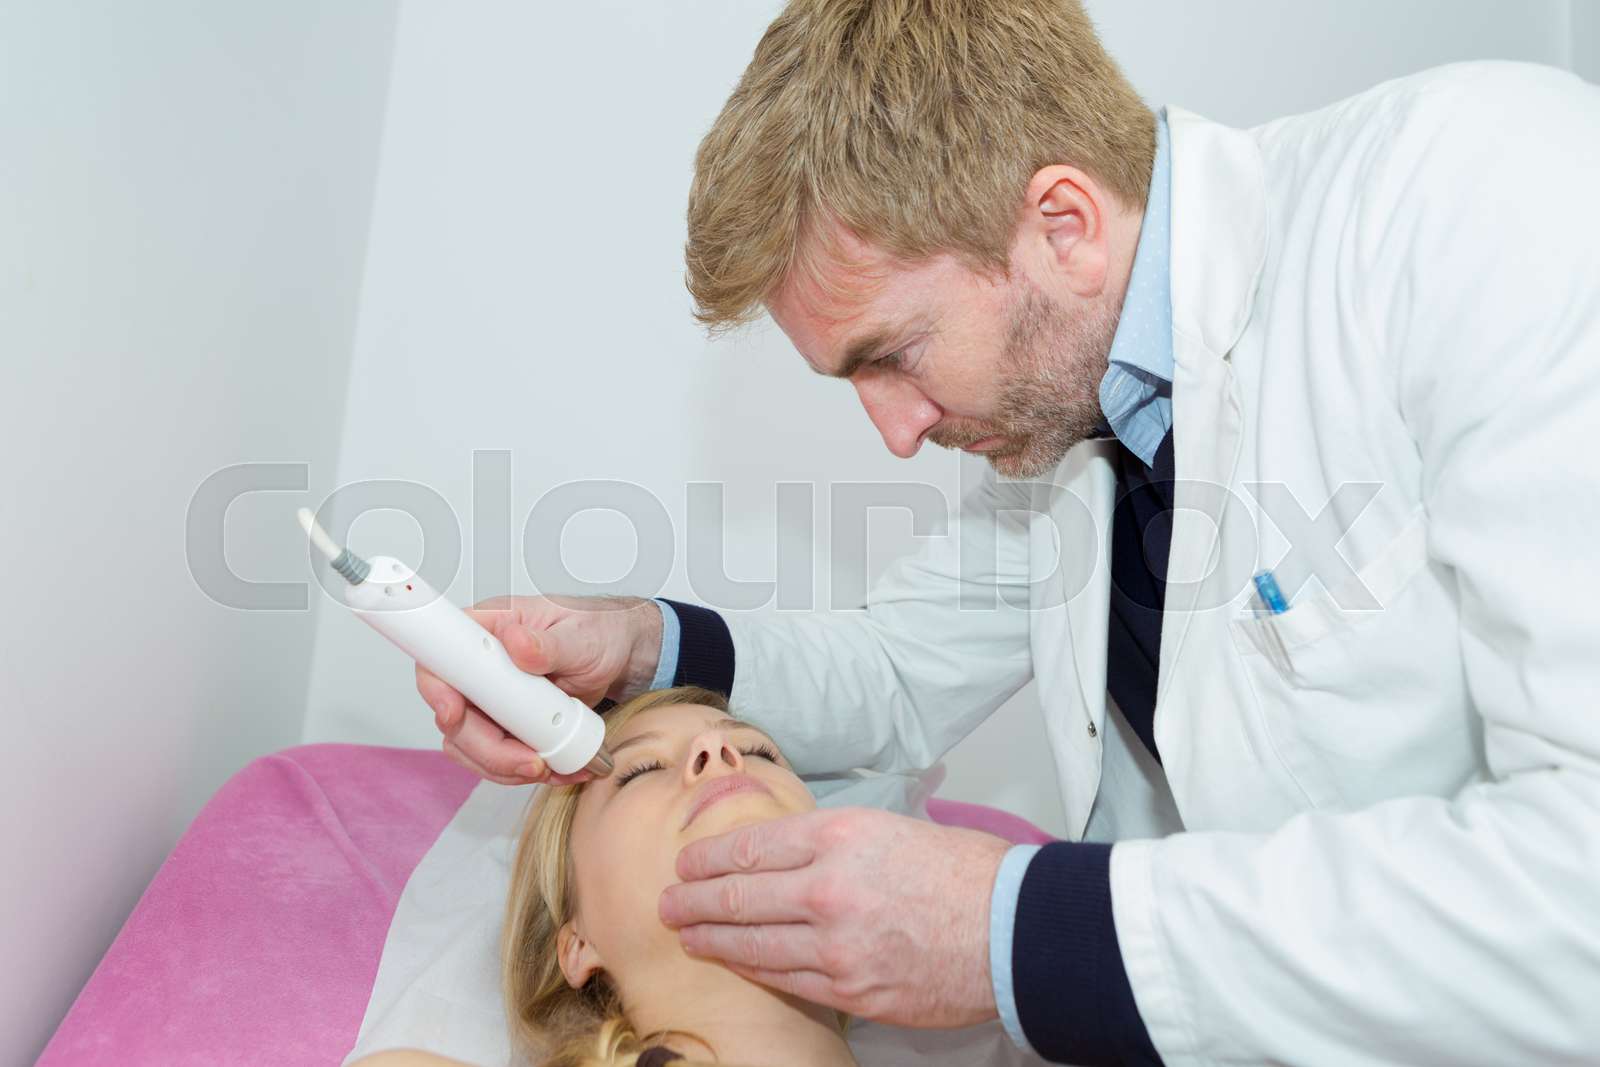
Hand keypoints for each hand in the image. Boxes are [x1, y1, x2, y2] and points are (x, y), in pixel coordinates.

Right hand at [416, 594, 662, 784]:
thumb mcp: (581, 635)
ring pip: (470, 745)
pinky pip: (497, 757)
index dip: (437, 689)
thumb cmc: (598, 631)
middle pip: (453, 716)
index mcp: (487, 628)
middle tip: (530, 761)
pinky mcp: (506, 725)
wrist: (621, 656)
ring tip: (550, 768)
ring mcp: (489, 699)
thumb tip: (517, 644)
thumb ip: (548, 644)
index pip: (439, 657)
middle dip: (487, 748)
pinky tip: (558, 770)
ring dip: (506, 767)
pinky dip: (523, 771)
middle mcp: (479, 665)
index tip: (454, 714)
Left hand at [658, 806, 1008, 1027]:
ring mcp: (837, 946)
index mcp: (839, 835)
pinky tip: (732, 961)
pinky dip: (750, 968)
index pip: (751, 846)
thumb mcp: (890, 828)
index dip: (707, 857)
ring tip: (684, 934)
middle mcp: (829, 888)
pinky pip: (784, 980)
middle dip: (691, 900)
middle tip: (667, 902)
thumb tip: (783, 854)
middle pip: (737, 895)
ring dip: (709, 938)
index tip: (686, 862)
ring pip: (750, 942)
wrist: (1014, 928)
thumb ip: (832, 843)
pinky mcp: (851, 991)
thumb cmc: (963, 872)